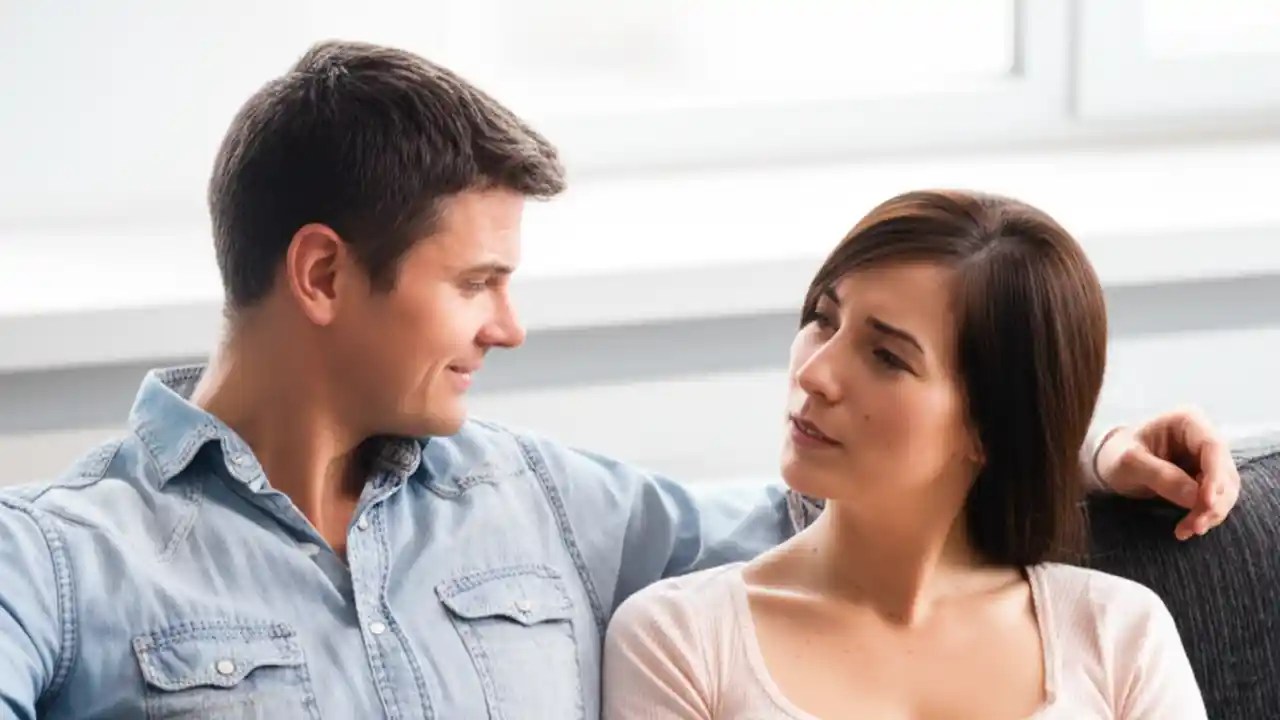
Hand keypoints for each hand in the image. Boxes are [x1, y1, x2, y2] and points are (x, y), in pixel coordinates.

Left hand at [1095, 408, 1240, 540]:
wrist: (1109, 464)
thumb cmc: (1115, 455)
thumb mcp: (1129, 463)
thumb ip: (1160, 476)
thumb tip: (1196, 498)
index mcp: (1188, 421)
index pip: (1213, 447)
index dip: (1215, 476)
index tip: (1206, 503)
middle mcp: (1203, 437)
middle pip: (1224, 472)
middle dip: (1213, 502)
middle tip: (1194, 526)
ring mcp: (1207, 459)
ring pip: (1224, 490)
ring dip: (1210, 513)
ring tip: (1186, 531)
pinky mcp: (1205, 479)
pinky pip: (1214, 500)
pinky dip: (1204, 516)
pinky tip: (1186, 529)